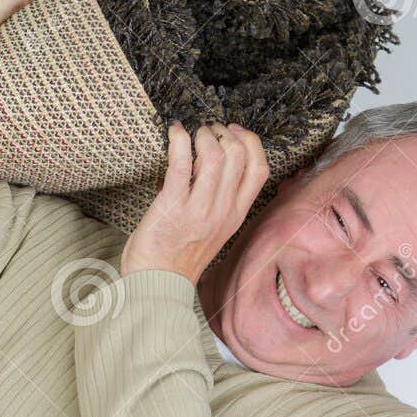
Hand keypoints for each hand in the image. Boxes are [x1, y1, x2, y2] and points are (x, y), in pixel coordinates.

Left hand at [121, 122, 268, 284]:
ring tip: (192, 133)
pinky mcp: (173, 207)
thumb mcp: (211, 229)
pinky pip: (182, 163)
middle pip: (239, 155)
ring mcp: (200, 210)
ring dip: (203, 135)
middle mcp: (223, 211)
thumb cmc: (177, 257)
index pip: (260, 170)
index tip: (234, 131)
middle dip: (223, 133)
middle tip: (207, 130)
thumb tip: (206, 162)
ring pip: (215, 155)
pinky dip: (179, 140)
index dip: (251, 142)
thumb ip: (215, 199)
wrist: (156, 285)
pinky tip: (174, 132)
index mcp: (236, 215)